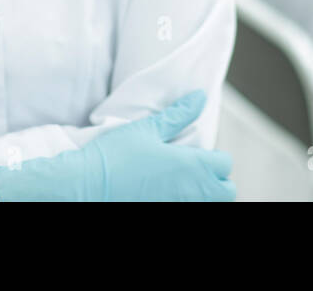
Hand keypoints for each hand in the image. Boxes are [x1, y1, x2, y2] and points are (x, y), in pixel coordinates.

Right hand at [0, 90, 235, 201]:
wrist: (86, 186)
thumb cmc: (114, 156)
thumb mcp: (147, 129)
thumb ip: (177, 115)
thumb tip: (199, 98)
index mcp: (191, 166)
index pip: (225, 163)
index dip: (216, 157)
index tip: (199, 153)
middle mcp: (191, 191)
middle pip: (226, 191)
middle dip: (217, 181)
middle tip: (196, 172)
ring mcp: (179, 206)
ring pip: (210, 203)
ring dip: (204, 194)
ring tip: (183, 184)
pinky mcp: (165, 214)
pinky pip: (187, 208)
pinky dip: (185, 201)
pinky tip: (167, 194)